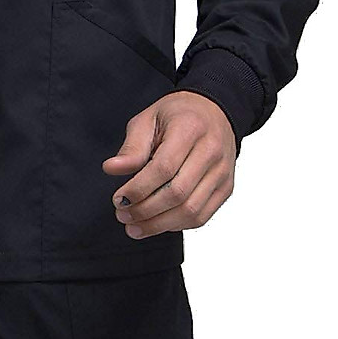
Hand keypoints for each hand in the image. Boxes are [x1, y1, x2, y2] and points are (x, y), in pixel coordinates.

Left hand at [101, 91, 236, 237]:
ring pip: (191, 211)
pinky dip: (176, 225)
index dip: (139, 188)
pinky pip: (202, 216)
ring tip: (134, 227)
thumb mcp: (148, 119)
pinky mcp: (226, 188)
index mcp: (189, 128)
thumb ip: (132, 146)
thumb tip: (111, 169)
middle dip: (145, 211)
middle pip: (177, 193)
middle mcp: (211, 151)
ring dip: (159, 225)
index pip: (163, 168)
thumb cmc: (177, 115)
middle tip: (122, 215)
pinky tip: (157, 223)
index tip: (118, 199)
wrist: (214, 112)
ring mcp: (222, 172)